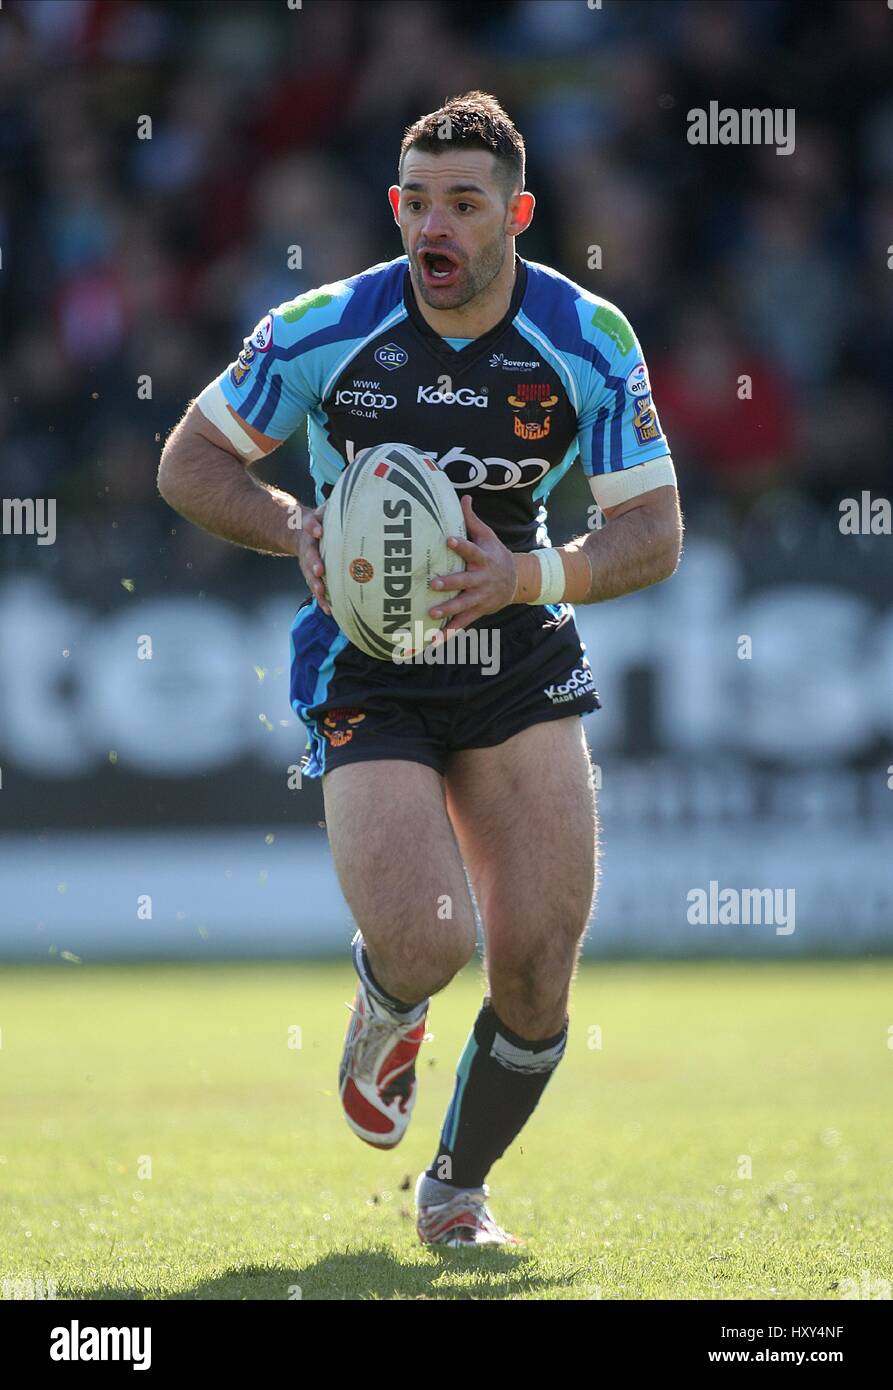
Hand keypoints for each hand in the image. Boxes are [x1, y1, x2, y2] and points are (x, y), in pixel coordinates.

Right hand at [295, 501, 330, 614]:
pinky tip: (330, 611)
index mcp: (312, 527)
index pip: (311, 524)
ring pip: (311, 574)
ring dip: (316, 584)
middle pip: (309, 553)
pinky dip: (323, 600)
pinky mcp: (313, 575)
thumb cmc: (323, 519)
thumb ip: (338, 503)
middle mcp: (308, 545)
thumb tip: (362, 484)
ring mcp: (309, 561)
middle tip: (318, 570)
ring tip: (322, 593)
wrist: (298, 531)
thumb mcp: (327, 508)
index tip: (318, 530)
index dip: (313, 526)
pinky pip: (318, 588)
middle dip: (313, 562)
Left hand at [428, 495, 516, 635]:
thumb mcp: (488, 536)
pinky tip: (435, 641)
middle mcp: (482, 579)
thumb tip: (464, 496)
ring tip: (431, 614)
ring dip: (448, 610)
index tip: (448, 539)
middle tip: (433, 583)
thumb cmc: (495, 554)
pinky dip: (450, 633)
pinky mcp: (479, 611)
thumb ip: (472, 520)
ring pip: (463, 605)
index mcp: (483, 559)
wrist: (518, 581)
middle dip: (450, 583)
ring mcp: (481, 597)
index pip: (471, 550)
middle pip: (465, 581)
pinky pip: (463, 623)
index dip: (460, 545)